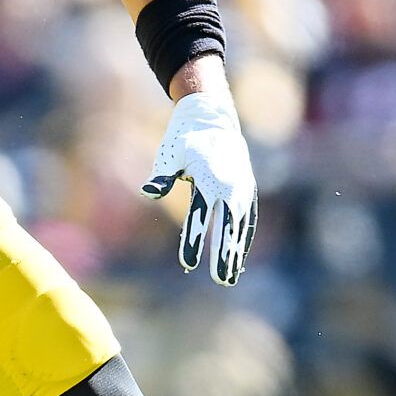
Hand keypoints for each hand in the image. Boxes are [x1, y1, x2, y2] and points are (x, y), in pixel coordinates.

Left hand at [141, 91, 256, 284]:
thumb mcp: (169, 154)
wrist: (211, 116)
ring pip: (241, 224)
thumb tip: (149, 191)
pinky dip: (244, 235)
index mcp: (210, 178)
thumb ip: (161, 174)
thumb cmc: (184, 137)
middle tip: (221, 280)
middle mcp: (230, 184)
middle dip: (225, 253)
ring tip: (230, 275)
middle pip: (228, 225)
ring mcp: (242, 186)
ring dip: (237, 249)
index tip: (187, 264)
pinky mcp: (246, 187)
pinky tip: (239, 253)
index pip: (201, 216)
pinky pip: (247, 216)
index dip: (194, 240)